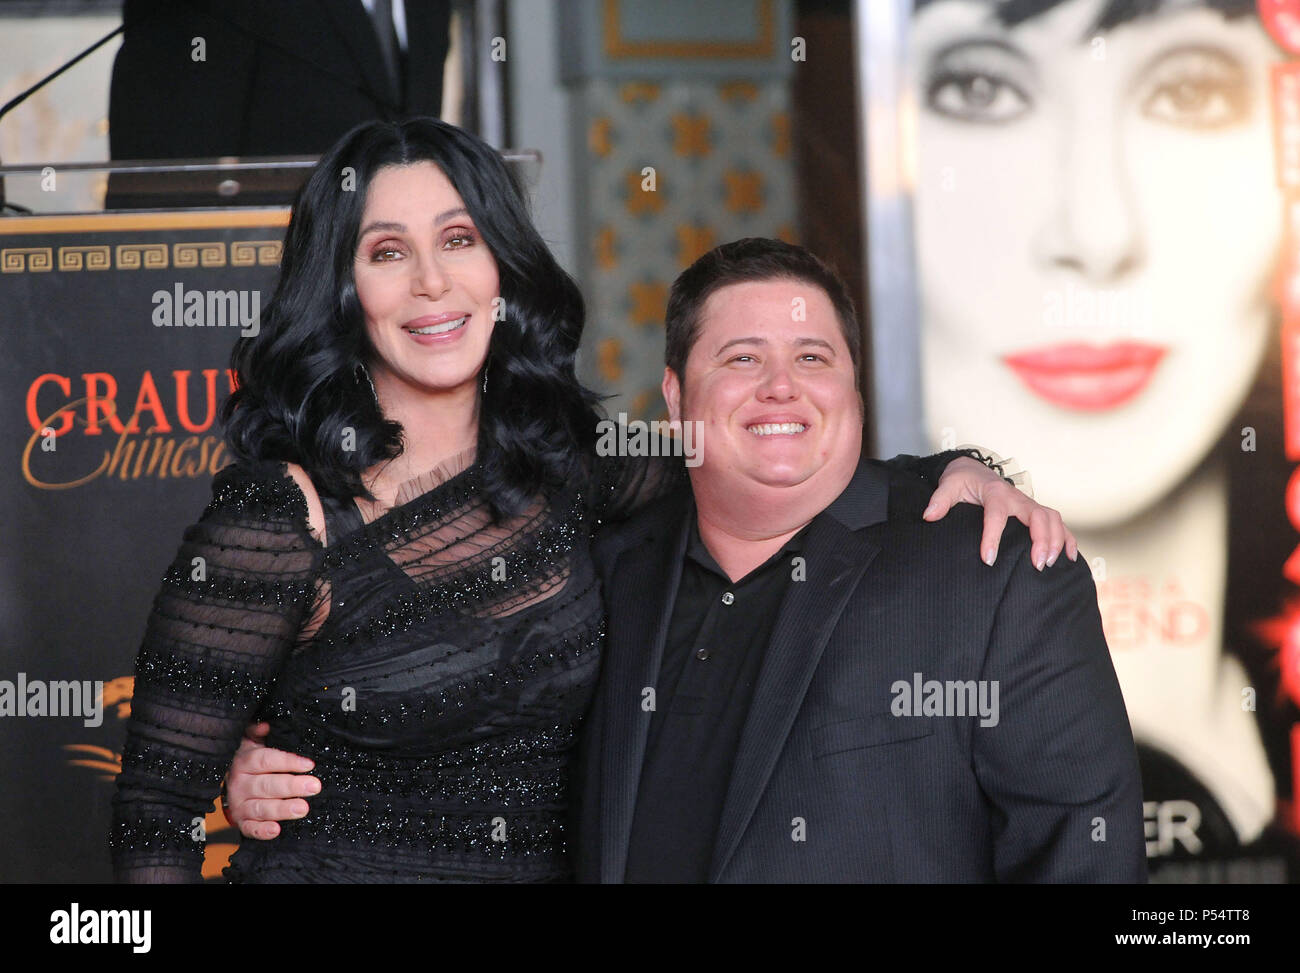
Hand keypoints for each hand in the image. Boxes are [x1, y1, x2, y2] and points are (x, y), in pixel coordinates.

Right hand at [222, 722, 319, 839]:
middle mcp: (240, 783)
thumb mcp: (251, 742)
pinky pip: (250, 828)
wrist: (230, 784)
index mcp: (245, 761)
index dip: (288, 762)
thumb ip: (257, 731)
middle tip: (314, 786)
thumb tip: (265, 725)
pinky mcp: (241, 821)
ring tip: (303, 808)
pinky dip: (262, 831)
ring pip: (261, 808)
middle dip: (292, 786)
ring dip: (282, 810)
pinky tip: (276, 831)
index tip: (309, 764)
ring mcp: (240, 804)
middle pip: (267, 785)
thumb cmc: (250, 761)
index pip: (267, 760)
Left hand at [923, 456, 1077, 569]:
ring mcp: (1029, 504)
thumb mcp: (947, 485)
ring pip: (1051, 519)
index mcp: (994, 493)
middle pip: (1036, 516)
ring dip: (1056, 540)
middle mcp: (1016, 497)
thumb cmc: (962, 480)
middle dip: (1040, 540)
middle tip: (1036, 565)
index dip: (993, 537)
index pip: (996, 515)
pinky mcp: (1035, 511)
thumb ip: (939, 500)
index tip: (989, 559)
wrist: (974, 471)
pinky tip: (1069, 558)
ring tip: (1049, 565)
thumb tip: (929, 516)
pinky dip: (1067, 539)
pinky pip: (1058, 523)